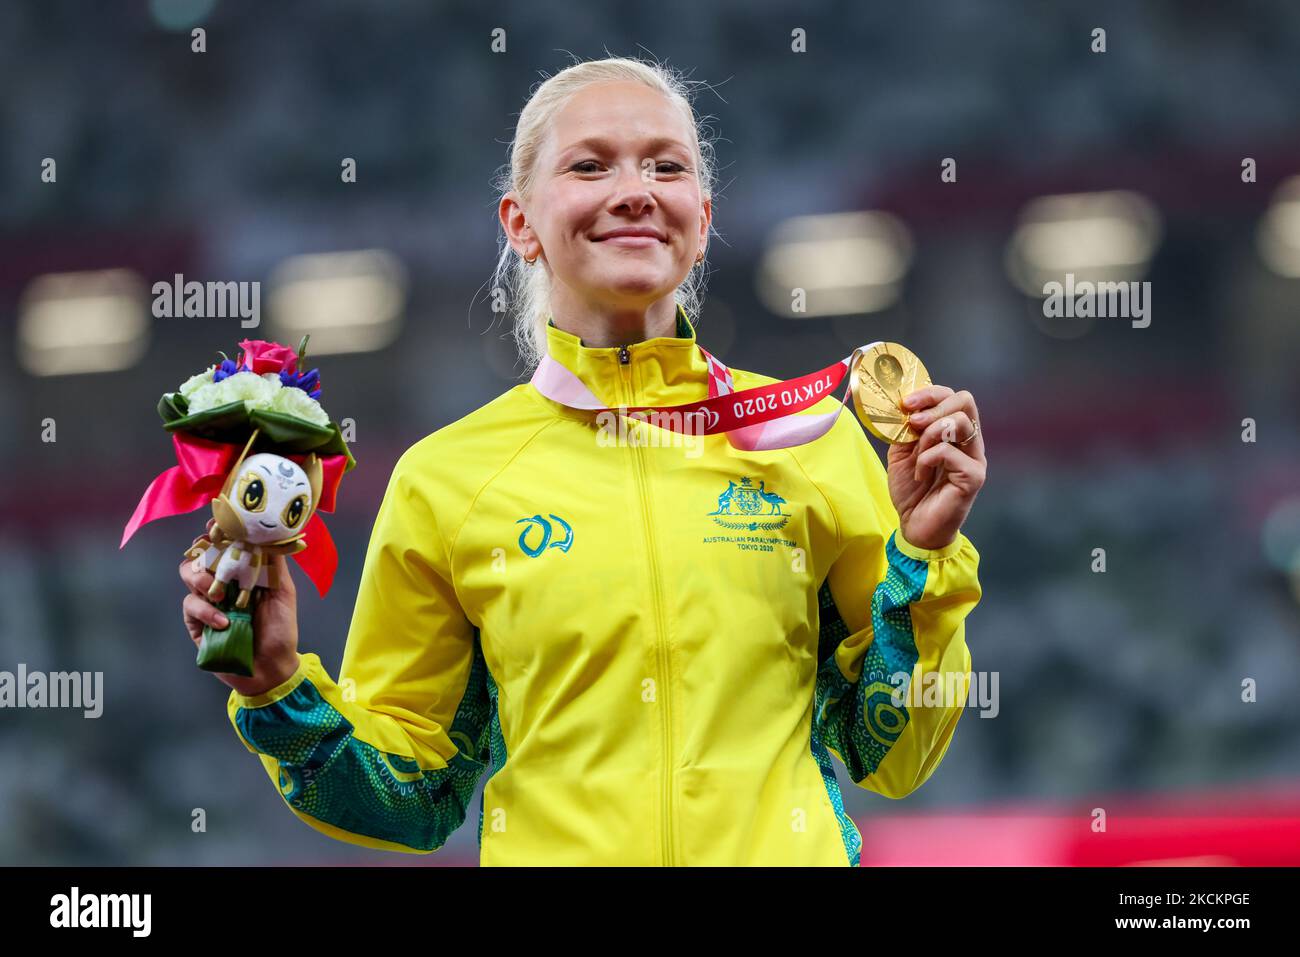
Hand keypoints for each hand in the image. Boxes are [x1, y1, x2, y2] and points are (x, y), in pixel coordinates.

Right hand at [179, 517, 300, 696]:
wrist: (272, 668)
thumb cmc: (280, 630)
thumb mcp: (283, 592)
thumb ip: (274, 565)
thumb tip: (270, 533)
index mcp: (241, 572)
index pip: (223, 546)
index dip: (216, 533)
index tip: (215, 523)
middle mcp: (221, 583)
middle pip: (199, 555)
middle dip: (203, 552)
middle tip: (215, 558)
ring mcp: (207, 602)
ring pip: (188, 576)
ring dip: (201, 578)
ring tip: (217, 589)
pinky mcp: (196, 624)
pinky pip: (190, 607)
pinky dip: (206, 611)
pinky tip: (224, 622)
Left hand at [884, 386, 985, 550]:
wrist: (914, 526)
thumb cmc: (912, 491)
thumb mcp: (902, 452)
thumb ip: (906, 429)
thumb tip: (904, 406)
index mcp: (955, 433)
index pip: (953, 397)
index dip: (930, 393)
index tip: (906, 403)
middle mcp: (970, 442)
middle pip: (965, 401)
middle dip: (934, 405)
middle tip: (912, 421)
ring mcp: (975, 458)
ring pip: (960, 422)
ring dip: (930, 433)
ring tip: (917, 453)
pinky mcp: (973, 476)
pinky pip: (949, 452)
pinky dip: (927, 459)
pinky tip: (921, 474)